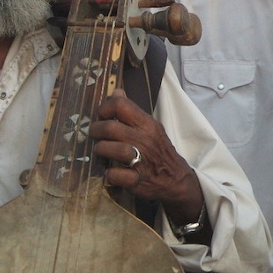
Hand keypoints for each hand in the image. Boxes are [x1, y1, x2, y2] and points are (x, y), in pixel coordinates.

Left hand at [90, 90, 204, 226]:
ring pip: (109, 149)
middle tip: (96, 136)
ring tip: (102, 152)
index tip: (102, 117)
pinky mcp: (137, 180)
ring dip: (100, 150)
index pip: (120, 105)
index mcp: (147, 124)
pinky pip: (115, 175)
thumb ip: (132, 112)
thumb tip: (116, 92)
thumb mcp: (150, 127)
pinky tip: (112, 173)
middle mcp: (144, 140)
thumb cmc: (160, 151)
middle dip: (95, 131)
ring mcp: (141, 161)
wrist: (177, 179)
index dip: (104, 109)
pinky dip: (110, 174)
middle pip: (109, 128)